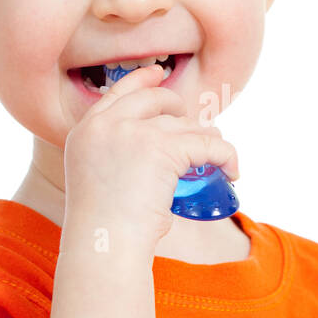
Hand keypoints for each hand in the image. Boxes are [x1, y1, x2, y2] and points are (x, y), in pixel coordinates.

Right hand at [63, 63, 239, 251]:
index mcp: (86, 130)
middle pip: (155, 99)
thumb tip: (157, 153)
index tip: (159, 74)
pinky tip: (231, 170)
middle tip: (192, 130)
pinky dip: (226, 156)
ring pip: (184, 126)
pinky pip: (207, 145)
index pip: (118, 93)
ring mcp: (134, 132)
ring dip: (204, 139)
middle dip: (179, 109)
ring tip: (215, 159)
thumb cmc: (102, 227)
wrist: (104, 243)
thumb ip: (114, 156)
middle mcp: (107, 124)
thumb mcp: (94, 179)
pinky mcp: (163, 148)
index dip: (142, 80)